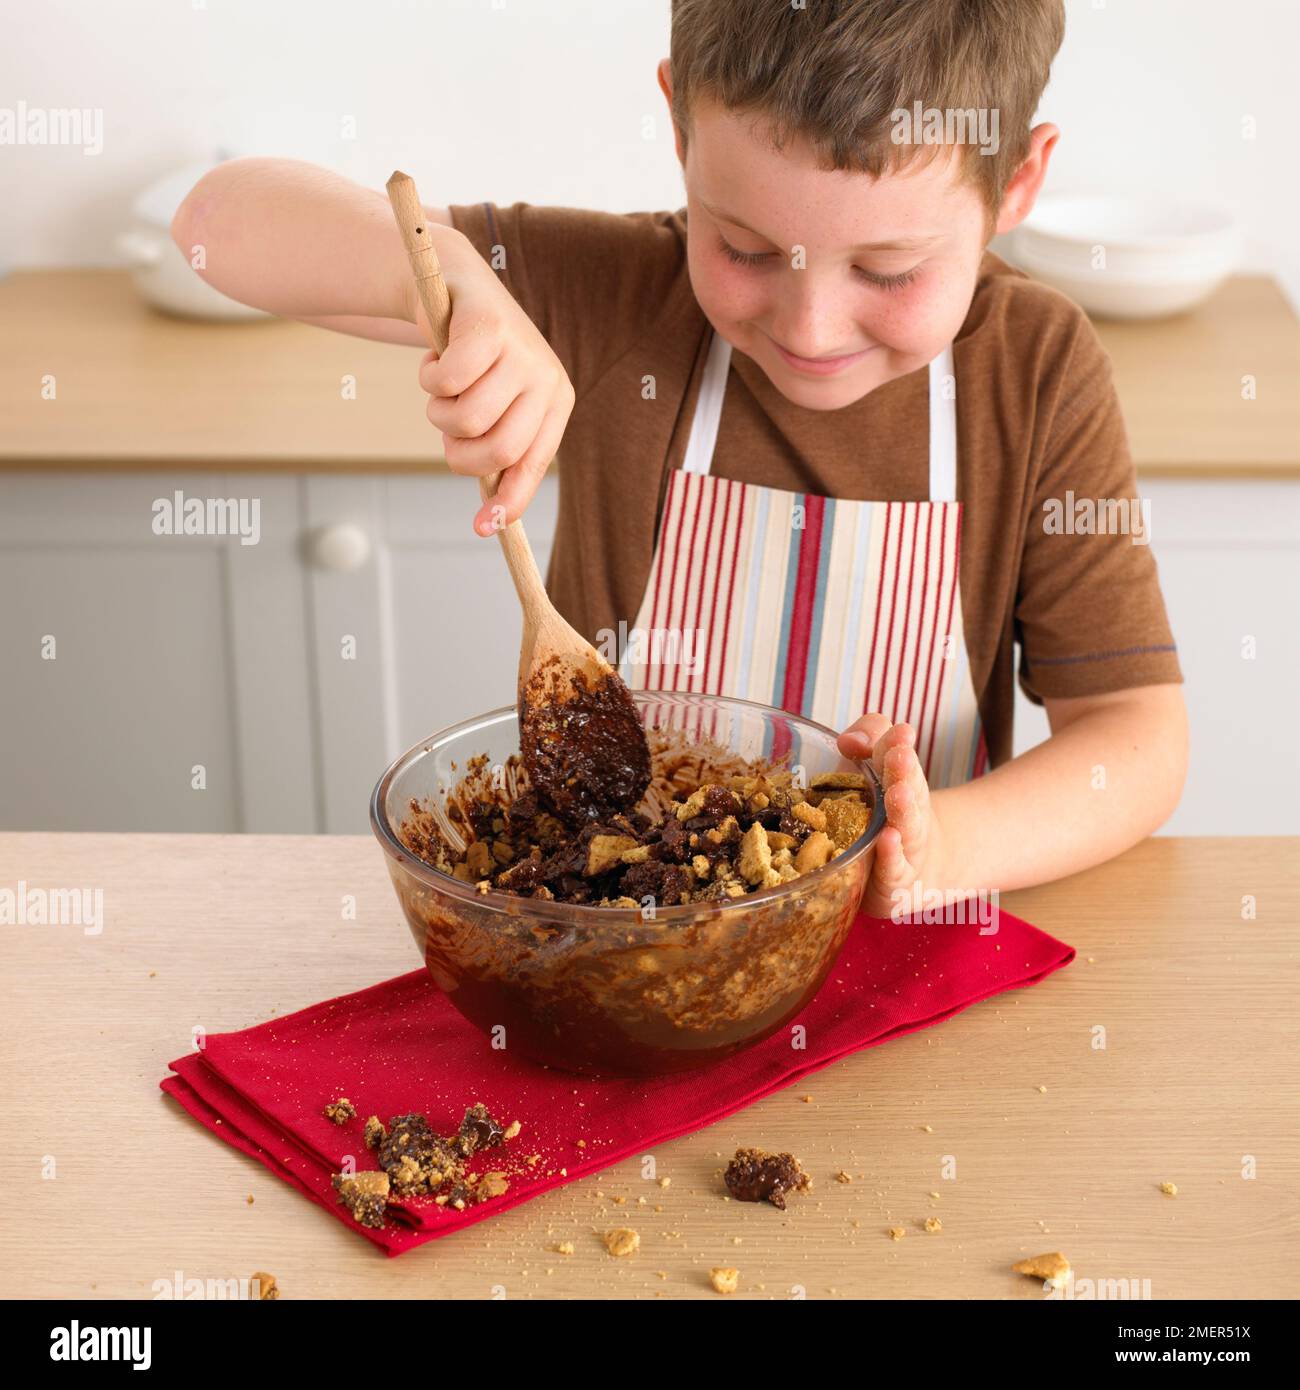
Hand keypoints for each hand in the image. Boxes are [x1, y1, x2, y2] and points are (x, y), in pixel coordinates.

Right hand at [414, 232, 574, 535]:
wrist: (453, 284)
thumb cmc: (472, 361)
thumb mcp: (492, 408)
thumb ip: (495, 456)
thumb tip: (490, 525)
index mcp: (554, 403)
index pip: (533, 466)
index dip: (507, 501)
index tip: (481, 529)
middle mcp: (547, 378)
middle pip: (499, 449)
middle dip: (459, 453)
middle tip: (446, 432)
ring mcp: (521, 350)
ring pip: (467, 418)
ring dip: (437, 413)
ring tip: (441, 389)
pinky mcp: (489, 326)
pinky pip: (447, 382)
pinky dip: (428, 379)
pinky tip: (435, 357)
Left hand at [836, 714, 940, 918]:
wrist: (910, 872)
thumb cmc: (878, 815)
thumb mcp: (870, 771)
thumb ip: (863, 742)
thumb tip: (850, 740)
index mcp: (896, 778)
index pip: (894, 754)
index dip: (892, 742)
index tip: (900, 732)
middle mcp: (905, 810)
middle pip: (907, 787)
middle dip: (903, 771)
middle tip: (900, 754)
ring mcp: (903, 846)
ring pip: (906, 827)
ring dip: (903, 810)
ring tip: (898, 794)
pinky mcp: (894, 880)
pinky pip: (893, 868)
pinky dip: (892, 855)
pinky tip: (889, 840)